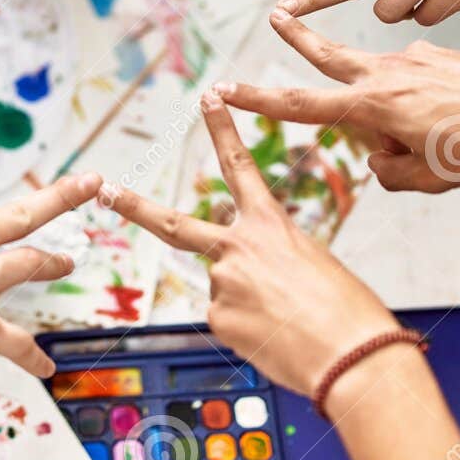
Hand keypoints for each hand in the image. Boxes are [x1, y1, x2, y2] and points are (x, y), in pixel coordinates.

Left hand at [100, 91, 398, 402]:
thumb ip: (274, 260)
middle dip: (135, 207)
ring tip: (288, 322)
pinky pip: (228, 322)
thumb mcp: (315, 265)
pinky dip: (249, 330)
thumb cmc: (348, 313)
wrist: (353, 359)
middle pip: (173, 224)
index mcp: (270, 225)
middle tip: (106, 191)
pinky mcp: (218, 320)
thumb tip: (254, 279)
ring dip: (249, 306)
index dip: (222, 129)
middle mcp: (238, 248)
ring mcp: (222, 284)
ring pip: (223, 290)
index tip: (208, 100)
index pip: (239, 165)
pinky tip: (276, 338)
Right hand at [217, 9, 459, 193]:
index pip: (302, 104)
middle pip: (327, 55)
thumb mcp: (429, 177)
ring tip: (429, 139)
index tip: (223, 90)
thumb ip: (388, 170)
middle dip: (297, 38)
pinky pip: (410, 83)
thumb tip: (377, 155)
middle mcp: (388, 73)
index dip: (258, 100)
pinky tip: (458, 124)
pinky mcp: (435, 55)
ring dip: (379, 104)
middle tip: (274, 17)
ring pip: (375, 79)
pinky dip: (417, 105)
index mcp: (378, 105)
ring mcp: (412, 59)